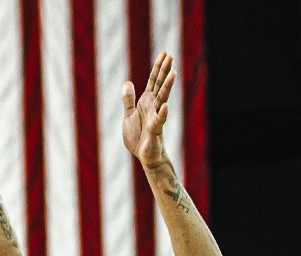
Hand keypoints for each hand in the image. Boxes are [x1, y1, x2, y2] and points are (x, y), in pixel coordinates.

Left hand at [121, 51, 174, 168]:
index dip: (158, 66)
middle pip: (159, 84)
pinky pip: (159, 120)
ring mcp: (156, 116)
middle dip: (164, 70)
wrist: (145, 156)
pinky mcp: (155, 130)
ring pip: (162, 98)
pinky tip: (165, 106)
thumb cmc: (138, 137)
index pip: (153, 80)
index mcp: (146, 101)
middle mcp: (153, 106)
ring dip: (167, 86)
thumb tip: (127, 82)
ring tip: (173, 73)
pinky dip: (162, 114)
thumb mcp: (128, 115)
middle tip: (171, 55)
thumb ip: (128, 100)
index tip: (165, 53)